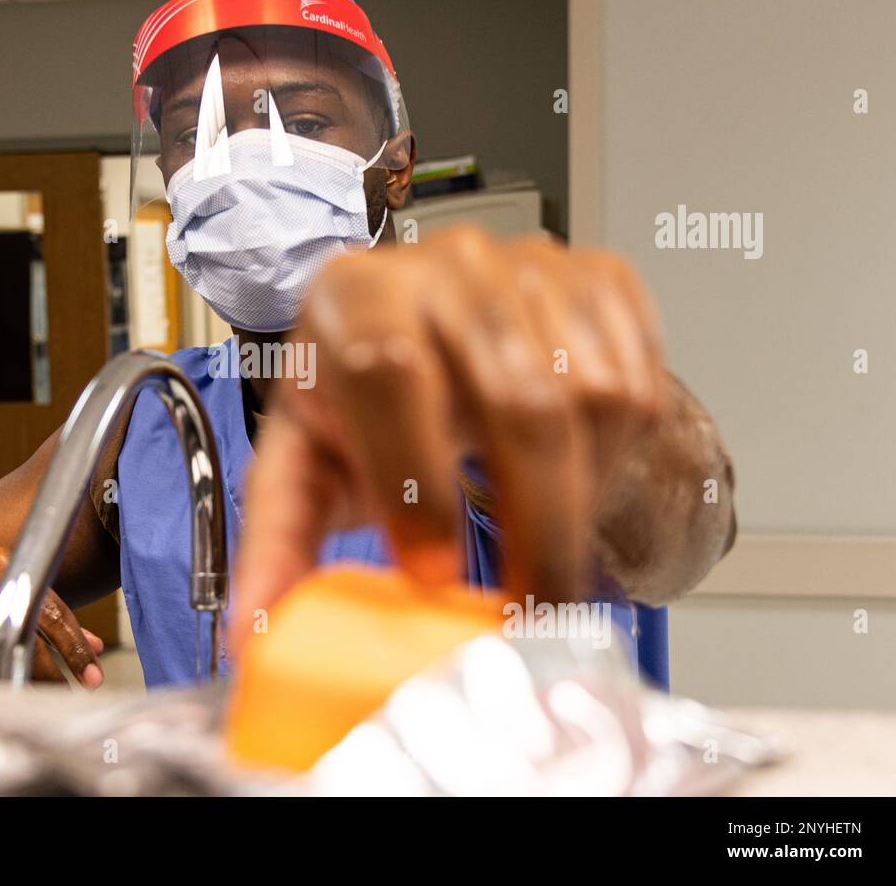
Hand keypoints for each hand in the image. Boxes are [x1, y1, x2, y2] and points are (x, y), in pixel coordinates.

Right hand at [0, 545, 104, 685]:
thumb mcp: (5, 583)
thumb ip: (49, 613)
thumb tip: (96, 648)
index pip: (46, 610)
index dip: (74, 647)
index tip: (92, 676)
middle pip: (17, 636)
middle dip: (48, 672)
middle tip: (68, 695)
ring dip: (11, 683)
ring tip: (34, 701)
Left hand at [228, 226, 666, 653]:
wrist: (412, 326)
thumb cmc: (353, 396)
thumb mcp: (301, 461)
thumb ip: (277, 541)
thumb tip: (256, 630)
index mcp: (353, 298)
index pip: (388, 370)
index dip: (416, 479)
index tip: (433, 573)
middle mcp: (445, 266)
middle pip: (518, 398)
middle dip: (536, 526)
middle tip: (526, 607)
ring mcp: (532, 268)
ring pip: (592, 399)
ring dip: (580, 498)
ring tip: (543, 541)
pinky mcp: (598, 283)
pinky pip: (639, 386)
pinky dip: (615, 462)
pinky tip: (572, 483)